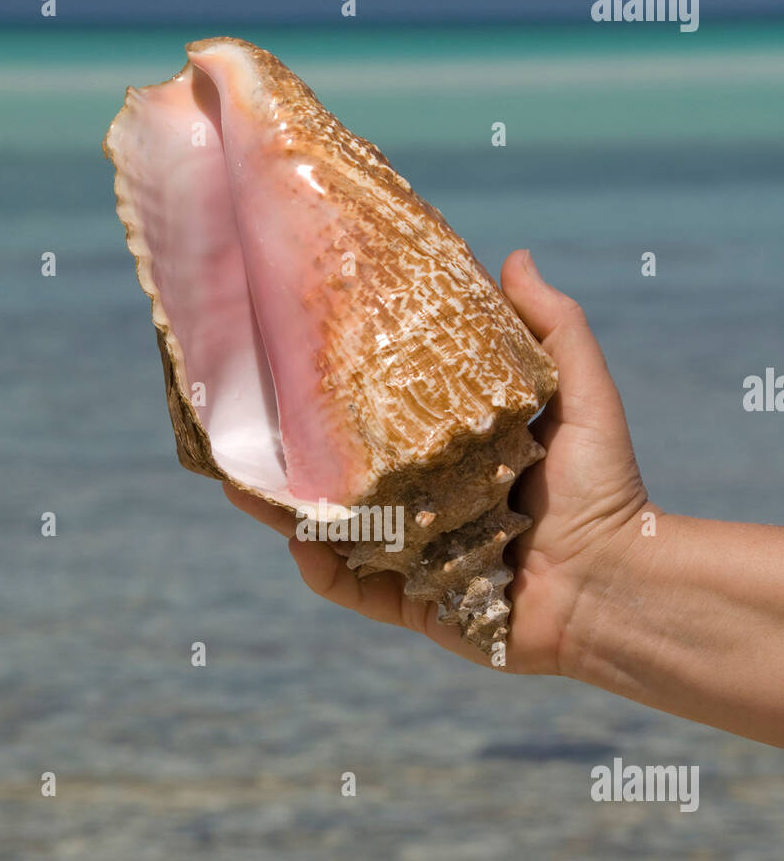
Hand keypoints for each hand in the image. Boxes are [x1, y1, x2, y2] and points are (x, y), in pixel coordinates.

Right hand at [223, 250, 650, 674]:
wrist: (616, 582)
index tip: (300, 363)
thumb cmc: (604, 488)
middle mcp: (426, 505)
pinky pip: (351, 588)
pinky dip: (322, 569)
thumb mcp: (580, 394)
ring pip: (335, 533)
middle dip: (294, 455)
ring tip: (245, 482)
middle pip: (346, 476)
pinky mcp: (413, 605)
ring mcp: (414, 557)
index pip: (385, 422)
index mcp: (454, 458)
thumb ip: (552, 328)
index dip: (341, 400)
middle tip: (249, 423)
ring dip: (287, 511)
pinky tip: (301, 540)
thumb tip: (513, 255)